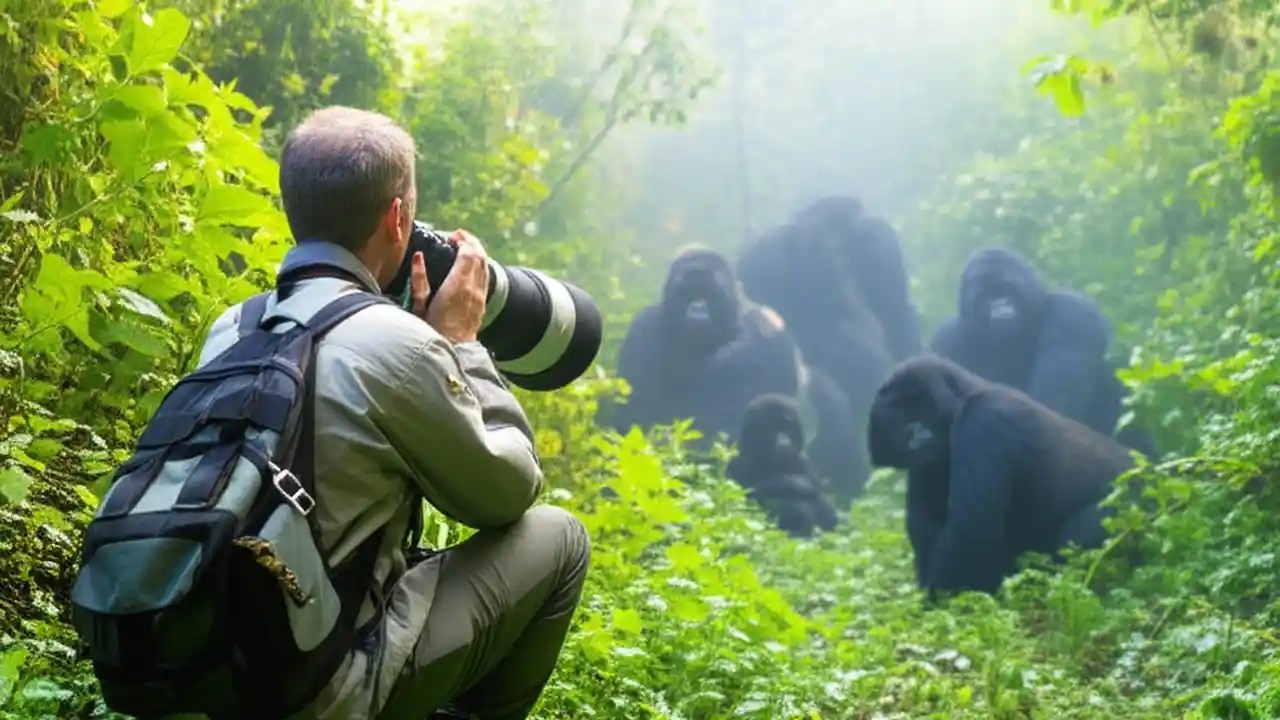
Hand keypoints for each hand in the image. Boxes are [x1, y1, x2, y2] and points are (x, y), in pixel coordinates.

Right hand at [410, 229, 488, 343]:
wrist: (451, 350)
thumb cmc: (431, 330)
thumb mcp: (419, 305)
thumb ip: (419, 280)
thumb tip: (418, 257)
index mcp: (458, 285)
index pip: (468, 253)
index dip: (463, 240)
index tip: (453, 235)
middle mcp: (473, 289)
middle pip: (480, 256)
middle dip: (472, 242)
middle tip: (459, 237)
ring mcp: (480, 296)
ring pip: (485, 266)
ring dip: (477, 253)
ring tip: (466, 247)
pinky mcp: (482, 303)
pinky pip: (485, 277)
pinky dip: (480, 266)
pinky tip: (472, 266)